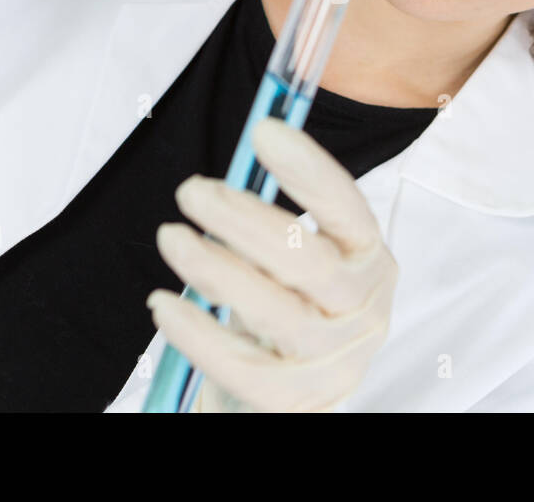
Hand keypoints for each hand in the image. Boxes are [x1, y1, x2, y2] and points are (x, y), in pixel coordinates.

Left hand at [147, 116, 397, 411]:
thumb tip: (232, 159)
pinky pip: (243, 368)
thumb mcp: (292, 256)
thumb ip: (269, 214)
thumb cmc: (283, 304)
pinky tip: (164, 305)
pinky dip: (198, 334)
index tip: (264, 130)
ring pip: (277, 314)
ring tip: (171, 237)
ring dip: (215, 269)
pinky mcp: (297, 402)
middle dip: (245, 218)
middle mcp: (364, 310)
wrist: (286, 392)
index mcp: (370, 259)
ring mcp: (335, 362)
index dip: (309, 170)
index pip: (349, 210)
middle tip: (192, 190)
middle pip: (310, 263)